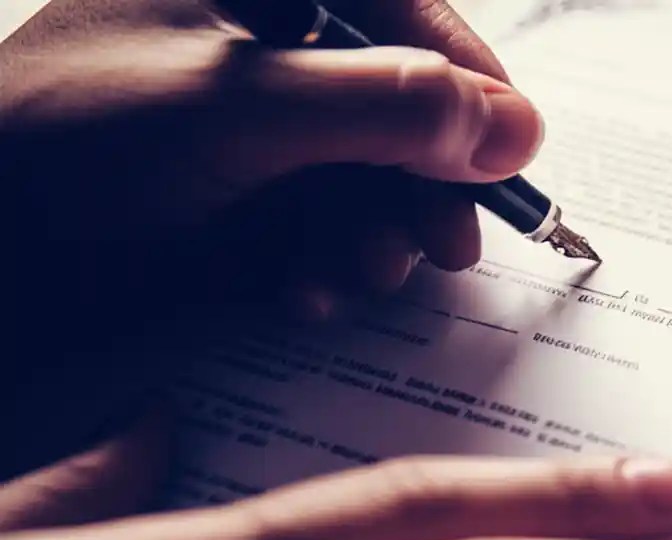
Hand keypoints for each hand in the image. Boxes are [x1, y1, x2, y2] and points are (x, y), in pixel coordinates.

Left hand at [0, 0, 540, 335]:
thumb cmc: (69, 142)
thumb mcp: (235, 111)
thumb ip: (383, 108)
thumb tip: (515, 127)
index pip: (404, 8)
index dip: (468, 79)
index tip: (508, 155)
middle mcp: (265, 38)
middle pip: (400, 99)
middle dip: (423, 182)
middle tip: (447, 246)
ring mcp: (254, 116)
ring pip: (368, 170)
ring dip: (377, 235)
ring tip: (360, 277)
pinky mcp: (242, 185)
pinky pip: (323, 217)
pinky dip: (329, 261)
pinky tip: (308, 291)